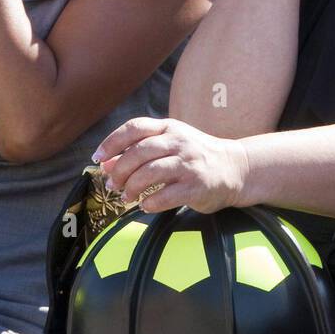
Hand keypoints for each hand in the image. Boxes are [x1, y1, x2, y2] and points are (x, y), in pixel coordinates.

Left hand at [92, 117, 247, 214]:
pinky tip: (145, 205)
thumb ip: (139, 150)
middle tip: (112, 185)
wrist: (236, 167)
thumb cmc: (197, 156)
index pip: (135, 128)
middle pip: (139, 152)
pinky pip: (166, 196)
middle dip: (119, 170)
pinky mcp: (197, 186)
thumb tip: (105, 163)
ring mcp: (189, 164)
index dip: (112, 142)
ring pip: (150, 173)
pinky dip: (150, 202)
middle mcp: (180, 142)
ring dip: (132, 187)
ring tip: (126, 196)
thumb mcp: (170, 145)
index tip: (98, 158)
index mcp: (170, 128)